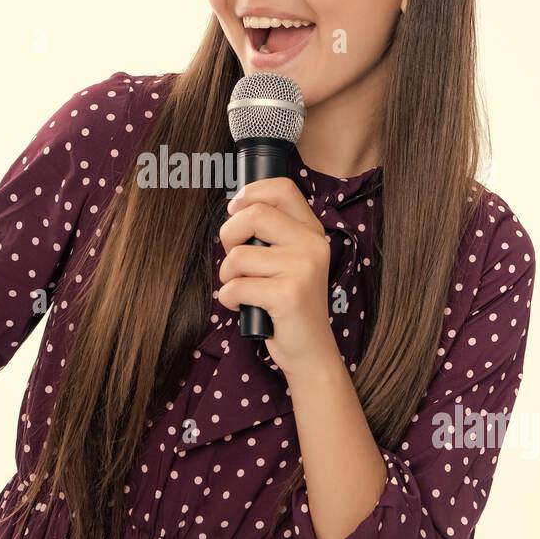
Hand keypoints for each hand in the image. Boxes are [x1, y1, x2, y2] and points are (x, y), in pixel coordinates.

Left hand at [217, 176, 341, 380]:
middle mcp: (312, 244)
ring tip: (243, 289)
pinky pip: (236, 287)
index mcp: (311, 231)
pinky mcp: (288, 294)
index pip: (281, 188)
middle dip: (228, 236)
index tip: (235, 211)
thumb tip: (235, 208)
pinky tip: (245, 306)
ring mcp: (303, 268)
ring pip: (238, 255)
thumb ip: (270, 233)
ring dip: (227, 276)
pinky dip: (230, 299)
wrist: (310, 350)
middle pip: (253, 215)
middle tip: (233, 260)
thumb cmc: (288, 303)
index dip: (250, 193)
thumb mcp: (288, 260)